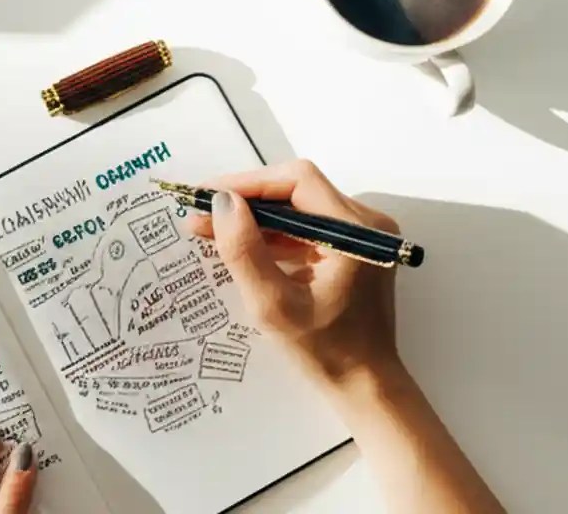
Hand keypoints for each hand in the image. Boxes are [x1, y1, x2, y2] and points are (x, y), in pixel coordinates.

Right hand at [189, 160, 403, 391]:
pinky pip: (306, 230)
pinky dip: (273, 235)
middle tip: (202, 214)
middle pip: (297, 191)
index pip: (297, 181)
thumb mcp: (273, 305)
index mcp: (356, 230)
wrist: (365, 387)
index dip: (248, 183)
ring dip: (255, 218)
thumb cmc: (324, 351)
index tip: (206, 196)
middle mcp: (365, 224)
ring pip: (298, 209)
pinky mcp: (351, 251)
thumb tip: (221, 202)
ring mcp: (360, 237)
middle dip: (246, 200)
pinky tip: (240, 244)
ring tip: (210, 229)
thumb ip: (245, 251)